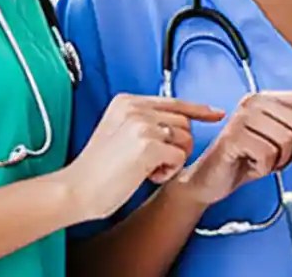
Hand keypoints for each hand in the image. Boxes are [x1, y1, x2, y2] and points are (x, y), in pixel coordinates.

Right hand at [58, 94, 224, 221]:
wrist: (76, 190)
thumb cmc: (96, 170)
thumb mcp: (118, 132)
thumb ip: (143, 121)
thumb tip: (177, 122)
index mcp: (126, 101)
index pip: (173, 101)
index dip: (199, 109)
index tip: (215, 113)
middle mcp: (135, 108)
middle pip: (184, 122)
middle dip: (178, 145)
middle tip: (155, 162)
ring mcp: (142, 124)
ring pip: (186, 138)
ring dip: (173, 159)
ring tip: (147, 168)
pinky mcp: (148, 145)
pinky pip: (179, 157)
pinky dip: (169, 171)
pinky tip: (148, 175)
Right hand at [172, 90, 291, 205]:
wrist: (212, 179)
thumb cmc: (246, 158)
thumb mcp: (281, 143)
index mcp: (267, 99)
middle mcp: (254, 102)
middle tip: (283, 158)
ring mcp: (242, 117)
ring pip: (286, 141)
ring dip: (280, 160)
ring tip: (264, 160)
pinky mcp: (233, 136)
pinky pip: (268, 155)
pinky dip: (265, 168)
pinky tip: (251, 164)